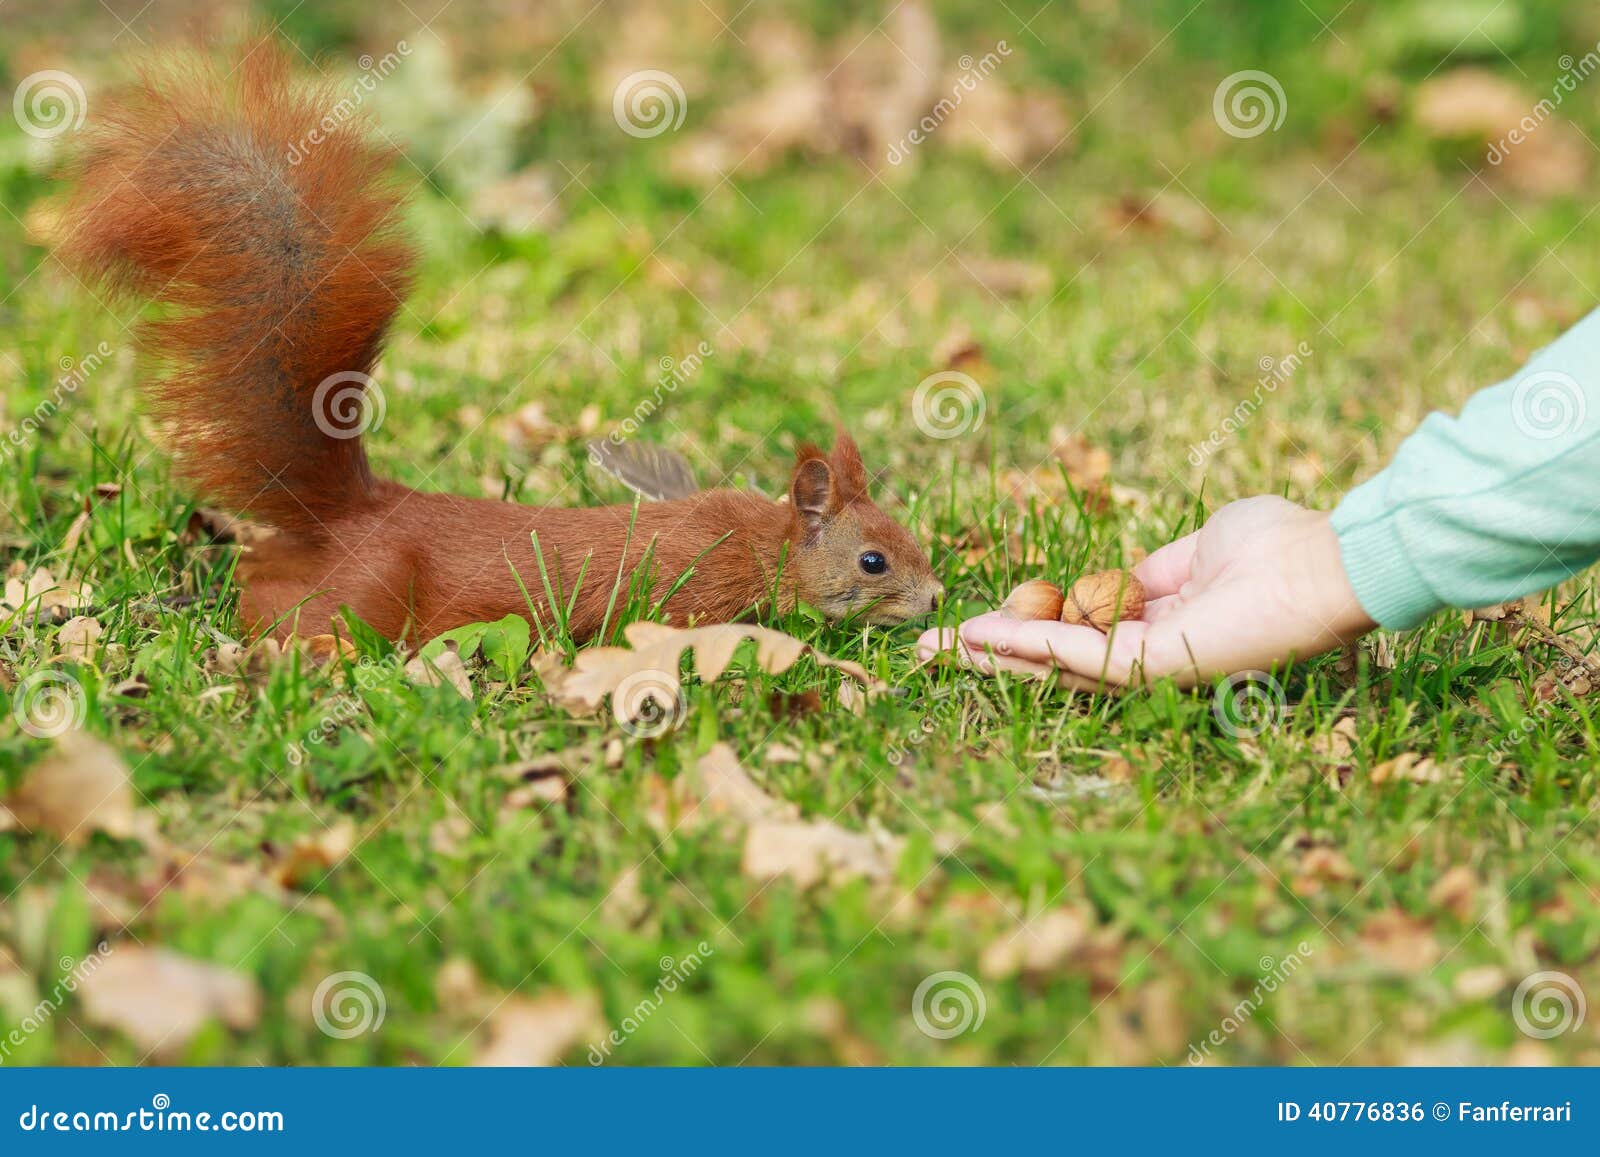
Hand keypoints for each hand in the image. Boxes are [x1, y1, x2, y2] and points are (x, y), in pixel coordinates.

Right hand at [917, 496, 1376, 688]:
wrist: (1326, 560)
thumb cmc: (1278, 545)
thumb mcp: (1198, 547)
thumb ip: (1152, 571)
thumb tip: (1114, 581)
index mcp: (1163, 630)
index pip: (1079, 637)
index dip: (1025, 629)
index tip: (979, 621)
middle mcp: (1152, 656)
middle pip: (1055, 663)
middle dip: (992, 655)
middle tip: (932, 651)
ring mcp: (1153, 666)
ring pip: (1056, 668)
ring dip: (995, 657)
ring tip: (940, 649)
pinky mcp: (1157, 665)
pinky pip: (1079, 656)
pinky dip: (1028, 645)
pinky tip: (982, 635)